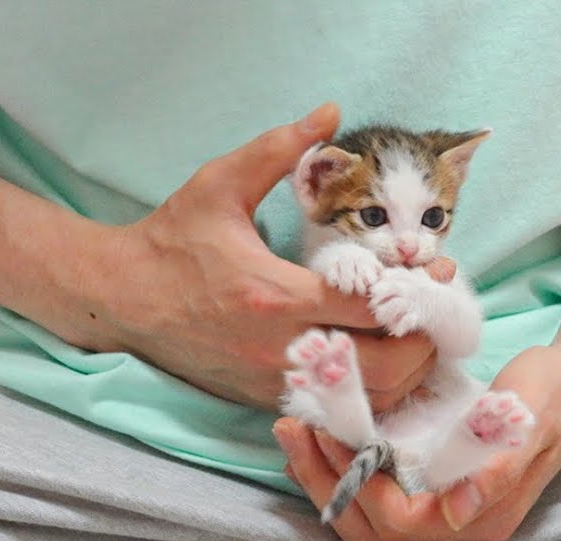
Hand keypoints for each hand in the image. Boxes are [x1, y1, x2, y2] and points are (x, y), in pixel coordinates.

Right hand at [51, 103, 453, 410]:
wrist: (122, 298)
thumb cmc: (172, 240)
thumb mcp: (221, 184)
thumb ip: (280, 151)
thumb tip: (331, 113)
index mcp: (276, 296)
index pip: (371, 309)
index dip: (416, 292)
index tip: (438, 269)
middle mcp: (279, 349)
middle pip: (384, 367)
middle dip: (422, 341)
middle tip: (435, 308)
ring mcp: (273, 382)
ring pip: (367, 399)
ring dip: (404, 372)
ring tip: (416, 335)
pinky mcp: (266, 399)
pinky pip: (337, 408)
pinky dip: (369, 391)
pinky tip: (380, 360)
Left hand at [275, 337, 560, 540]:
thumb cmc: (552, 393)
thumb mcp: (529, 418)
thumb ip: (498, 467)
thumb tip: (455, 514)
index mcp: (480, 521)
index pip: (397, 521)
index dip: (353, 480)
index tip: (327, 430)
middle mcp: (458, 531)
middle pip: (370, 528)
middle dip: (324, 480)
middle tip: (291, 426)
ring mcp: (443, 518)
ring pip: (365, 520)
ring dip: (324, 478)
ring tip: (294, 431)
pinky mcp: (432, 495)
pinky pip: (374, 499)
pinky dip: (341, 472)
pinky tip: (319, 442)